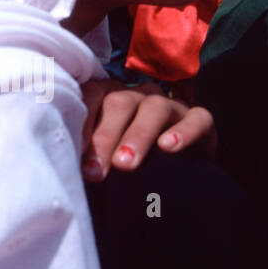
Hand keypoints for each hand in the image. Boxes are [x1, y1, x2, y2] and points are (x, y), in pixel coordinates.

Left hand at [79, 79, 215, 181]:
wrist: (182, 173)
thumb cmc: (133, 163)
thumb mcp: (108, 158)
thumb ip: (91, 156)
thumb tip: (67, 170)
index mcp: (109, 97)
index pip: (90, 95)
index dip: (80, 120)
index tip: (71, 150)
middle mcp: (137, 95)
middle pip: (118, 103)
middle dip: (104, 137)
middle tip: (94, 172)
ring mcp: (169, 104)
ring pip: (154, 108)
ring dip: (138, 135)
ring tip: (125, 164)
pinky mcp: (199, 118)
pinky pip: (196, 118)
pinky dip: (183, 131)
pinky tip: (170, 147)